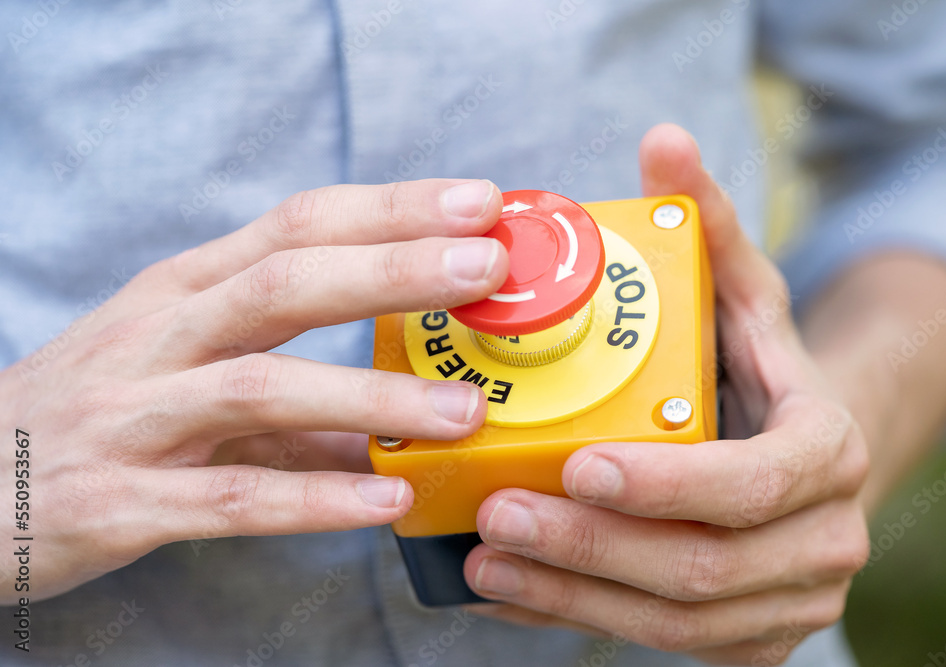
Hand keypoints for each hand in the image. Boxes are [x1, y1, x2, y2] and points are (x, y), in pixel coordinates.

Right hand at [1, 178, 508, 601]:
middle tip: (486, 265)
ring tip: (463, 411)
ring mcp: (138, 416)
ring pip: (262, 389)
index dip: (390, 210)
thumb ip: (294, 391)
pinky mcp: (121, 500)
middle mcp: (162, 336)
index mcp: (187, 289)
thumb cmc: (100, 409)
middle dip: (391, 269)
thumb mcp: (186, 366)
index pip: (298, 226)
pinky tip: (385, 499)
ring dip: (371, 396)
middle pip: (285, 283)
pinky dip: (312, 499)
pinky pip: (229, 500)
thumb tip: (394, 419)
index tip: (478, 201)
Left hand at [463, 126, 870, 664]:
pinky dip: (577, 619)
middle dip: (592, 546)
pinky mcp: (746, 639)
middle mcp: (821, 539)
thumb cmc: (758, 367)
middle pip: (703, 565)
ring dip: (570, 594)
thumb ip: (706, 227)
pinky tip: (508, 595)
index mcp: (827, 452)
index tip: (577, 463)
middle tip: (497, 514)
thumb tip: (663, 140)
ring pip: (673, 620)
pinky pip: (656, 643)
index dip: (668, 482)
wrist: (799, 452)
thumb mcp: (740, 294)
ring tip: (484, 559)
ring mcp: (786, 601)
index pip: (754, 483)